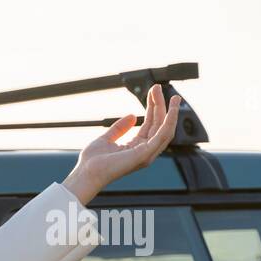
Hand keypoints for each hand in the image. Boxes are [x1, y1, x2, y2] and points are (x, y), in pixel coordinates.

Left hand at [62, 83, 182, 203]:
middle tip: (158, 87)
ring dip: (171, 112)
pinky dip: (170, 121)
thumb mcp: (106, 138)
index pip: (150, 124)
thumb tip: (133, 115)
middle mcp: (145, 151)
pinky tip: (172, 109)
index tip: (152, 91)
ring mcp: (147, 154)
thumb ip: (119, 128)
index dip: (152, 107)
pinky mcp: (145, 154)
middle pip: (158, 124)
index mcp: (137, 148)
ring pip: (165, 129)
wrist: (85, 173)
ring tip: (175, 97)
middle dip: (160, 105)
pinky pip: (163, 135)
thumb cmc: (92, 161)